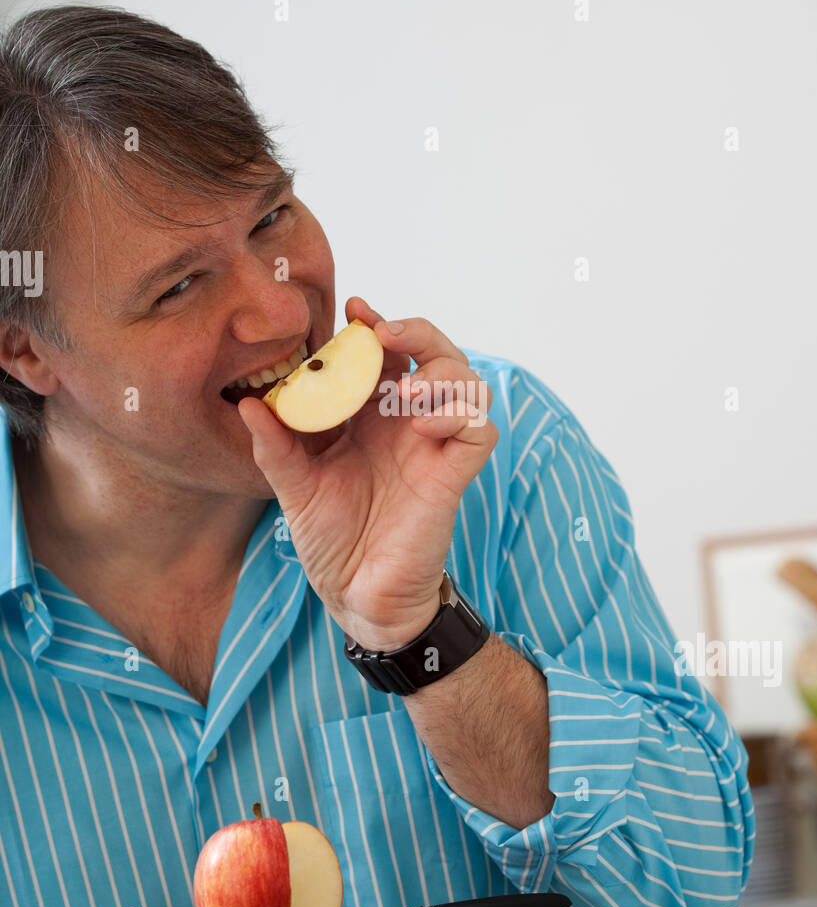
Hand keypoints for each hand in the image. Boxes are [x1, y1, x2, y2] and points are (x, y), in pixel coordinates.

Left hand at [237, 296, 497, 651]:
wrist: (356, 597)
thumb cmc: (331, 540)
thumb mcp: (294, 487)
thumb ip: (275, 446)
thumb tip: (248, 404)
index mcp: (370, 415)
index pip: (386, 353)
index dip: (376, 324)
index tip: (354, 309)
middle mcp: (406, 423)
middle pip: (434, 352)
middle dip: (415, 331)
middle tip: (383, 333)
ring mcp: (433, 446)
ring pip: (467, 381)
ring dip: (440, 372)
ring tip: (404, 393)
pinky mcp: (453, 474)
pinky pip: (478, 428)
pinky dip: (459, 416)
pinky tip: (424, 429)